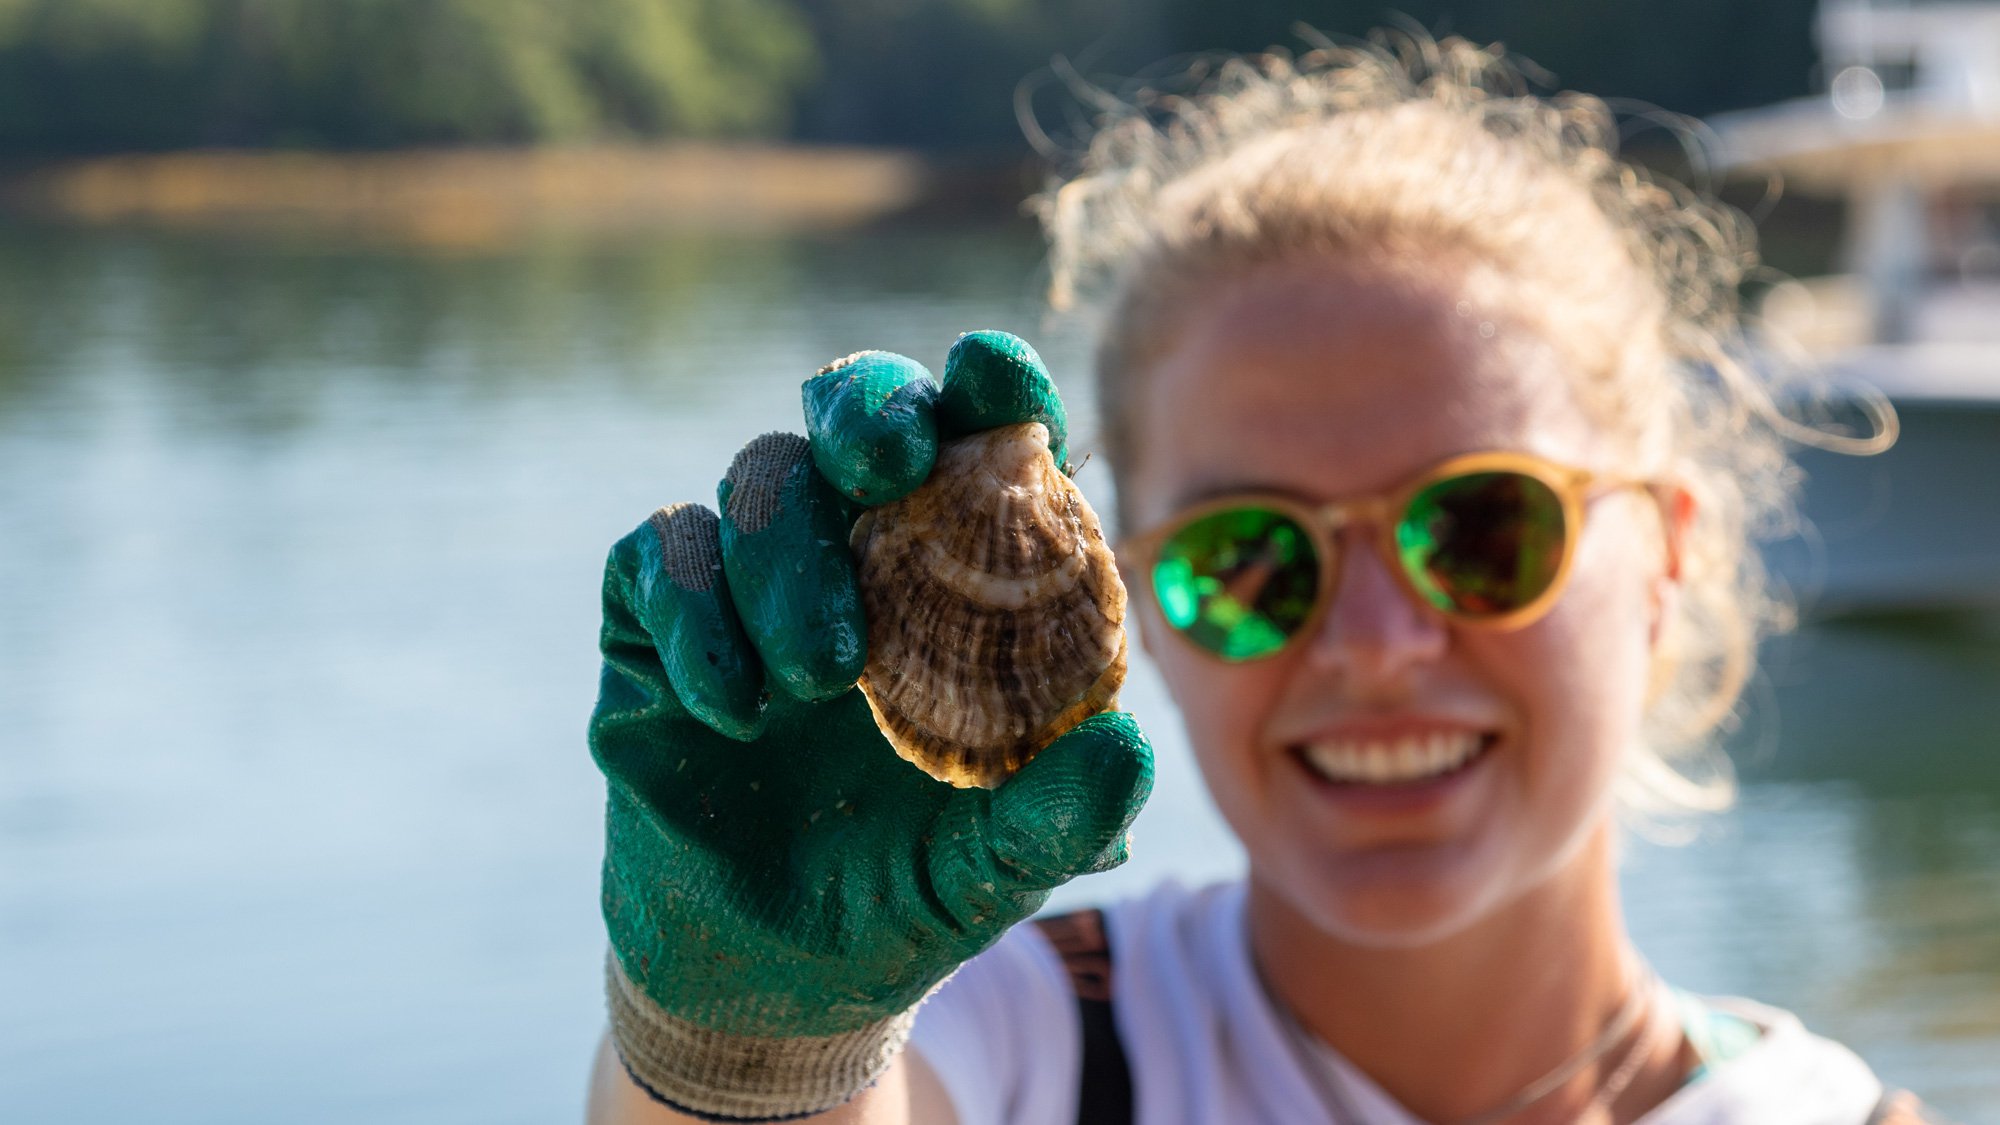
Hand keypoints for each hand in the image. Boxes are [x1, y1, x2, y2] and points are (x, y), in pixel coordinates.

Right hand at [590, 331, 1154, 1121]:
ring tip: (820, 677)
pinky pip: (660, 558)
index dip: (988, 386)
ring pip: (758, 480)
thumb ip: (1063, 813)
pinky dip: (694, 613)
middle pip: (853, 409)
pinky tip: (732, 712)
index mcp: (961, 578)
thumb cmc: (908, 896)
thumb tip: (1130, 744)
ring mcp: (752, 585)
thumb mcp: (998, 869)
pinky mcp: (659, 629)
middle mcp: (859, 552)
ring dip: (787, 555)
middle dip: (869, 409)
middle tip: (887, 467)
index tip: (995, 377)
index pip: (976, 440)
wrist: (773, 984)